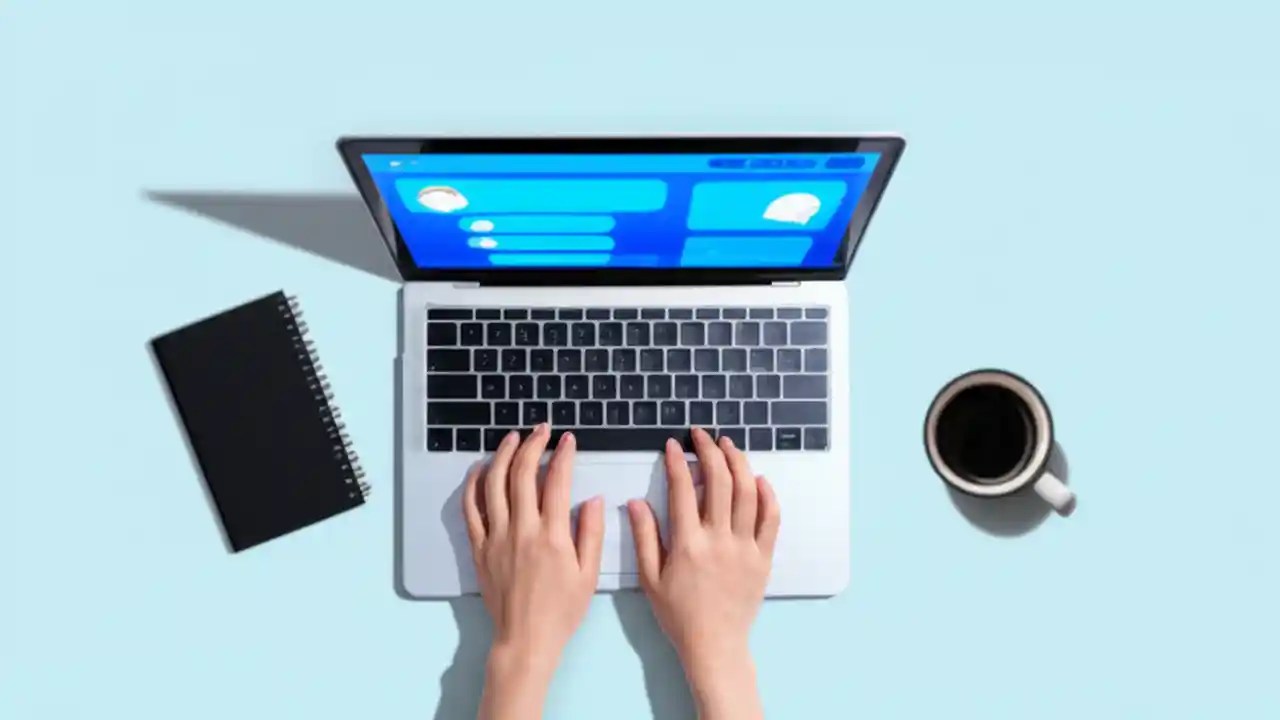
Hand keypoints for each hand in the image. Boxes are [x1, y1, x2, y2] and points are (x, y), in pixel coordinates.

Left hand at [463, 424, 603, 719]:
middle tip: (541, 430)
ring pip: (494, 484)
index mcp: (552, 536)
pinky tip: (481, 469)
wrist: (525, 639)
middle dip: (533, 445)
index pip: (557, 481)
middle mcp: (522, 530)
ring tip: (512, 438)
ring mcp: (496, 537)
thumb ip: (591, 533)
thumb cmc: (561, 611)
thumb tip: (592, 499)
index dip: (563, 455)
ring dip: (503, 455)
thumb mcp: (589, 574)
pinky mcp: (480, 548)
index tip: (568, 441)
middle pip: (522, 474)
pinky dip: (474, 484)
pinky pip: (471, 509)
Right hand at [628, 428, 779, 719]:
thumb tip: (636, 502)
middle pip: (719, 482)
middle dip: (709, 451)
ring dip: (738, 463)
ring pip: (747, 492)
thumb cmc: (678, 614)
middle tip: (702, 435)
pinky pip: (771, 518)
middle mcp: (719, 540)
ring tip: (728, 446)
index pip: (682, 490)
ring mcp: (745, 547)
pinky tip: (758, 479)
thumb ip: (644, 537)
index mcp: (688, 544)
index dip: (677, 462)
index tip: (673, 445)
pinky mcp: (763, 557)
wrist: (715, 644)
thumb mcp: (650, 578)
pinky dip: (767, 494)